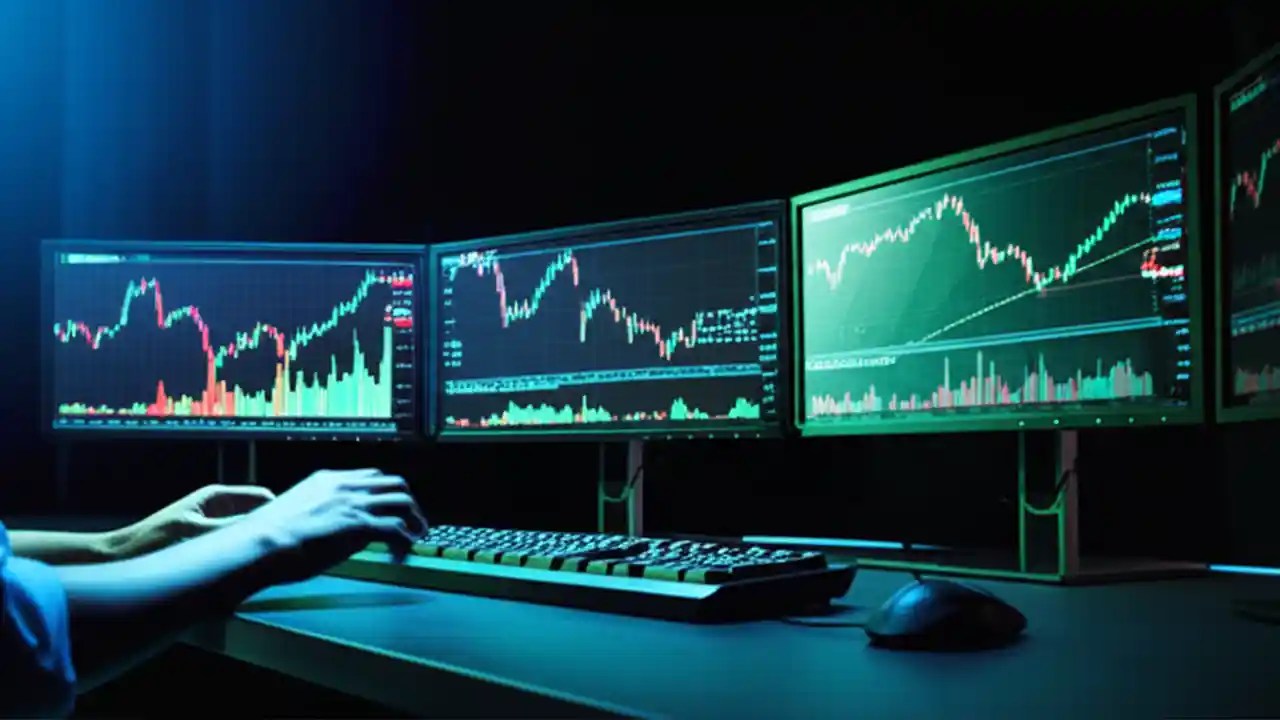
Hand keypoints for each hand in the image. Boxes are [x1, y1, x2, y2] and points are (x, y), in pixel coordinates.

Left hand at [113, 484, 276, 558]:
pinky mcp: (207, 542)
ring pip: (247, 533)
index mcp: (218, 496)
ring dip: (254, 545)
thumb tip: (267, 531)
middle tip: (285, 550)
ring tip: (267, 562)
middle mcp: (218, 507)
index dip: (281, 513)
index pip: (264, 498)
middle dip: (269, 531)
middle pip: (258, 515)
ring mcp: (213, 524)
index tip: (295, 531)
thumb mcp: (198, 534)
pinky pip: (234, 546)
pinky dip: (242, 556)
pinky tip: (246, 570)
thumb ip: (233, 531)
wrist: (120, 557)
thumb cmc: (154, 540)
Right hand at [238, 468, 427, 583]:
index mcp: (329, 479)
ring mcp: (353, 503)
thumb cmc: (269, 536)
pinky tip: (398, 558)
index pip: (371, 476)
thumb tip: (338, 529)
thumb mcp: (299, 512)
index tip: (390, 510)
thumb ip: (322, 513)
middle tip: (413, 524)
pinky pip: (396, 529)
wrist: (259, 543)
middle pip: (395, 484)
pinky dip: (404, 544)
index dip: (386, 494)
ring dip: (414, 521)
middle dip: (409, 504)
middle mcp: (345, 486)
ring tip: (414, 540)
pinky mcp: (358, 525)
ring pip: (403, 501)